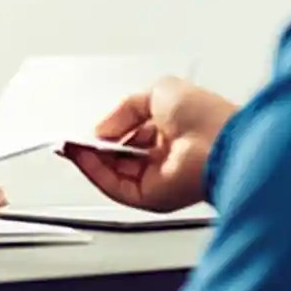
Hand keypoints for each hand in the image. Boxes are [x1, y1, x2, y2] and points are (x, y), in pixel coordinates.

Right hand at [58, 76, 236, 211]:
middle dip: (92, 148)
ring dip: (88, 160)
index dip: (106, 133)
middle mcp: (162, 159)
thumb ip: (124, 109)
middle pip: (117, 159)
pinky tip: (81, 156)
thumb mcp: (157, 92)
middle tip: (72, 140)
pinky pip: (114, 187)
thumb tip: (102, 129)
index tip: (86, 129)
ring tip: (71, 146)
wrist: (219, 141)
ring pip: (111, 174)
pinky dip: (94, 172)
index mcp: (170, 134)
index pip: (129, 137)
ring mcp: (156, 180)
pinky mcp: (150, 198)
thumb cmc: (205, 115)